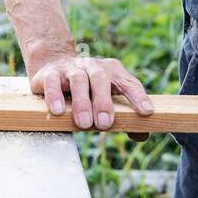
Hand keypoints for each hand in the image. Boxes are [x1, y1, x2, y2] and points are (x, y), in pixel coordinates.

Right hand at [29, 53, 154, 137]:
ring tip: (84, 124)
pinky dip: (55, 96)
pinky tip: (58, 111)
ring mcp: (71, 68)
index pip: (128, 82)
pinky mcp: (50, 74)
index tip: (146, 112)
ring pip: (78, 80)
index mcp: (112, 71)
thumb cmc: (88, 87)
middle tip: (105, 124)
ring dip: (82, 103)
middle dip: (104, 102)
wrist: (55, 62)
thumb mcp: (107, 97)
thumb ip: (125, 116)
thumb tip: (142, 135)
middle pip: (101, 79)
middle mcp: (93, 66)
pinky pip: (53, 82)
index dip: (138, 96)